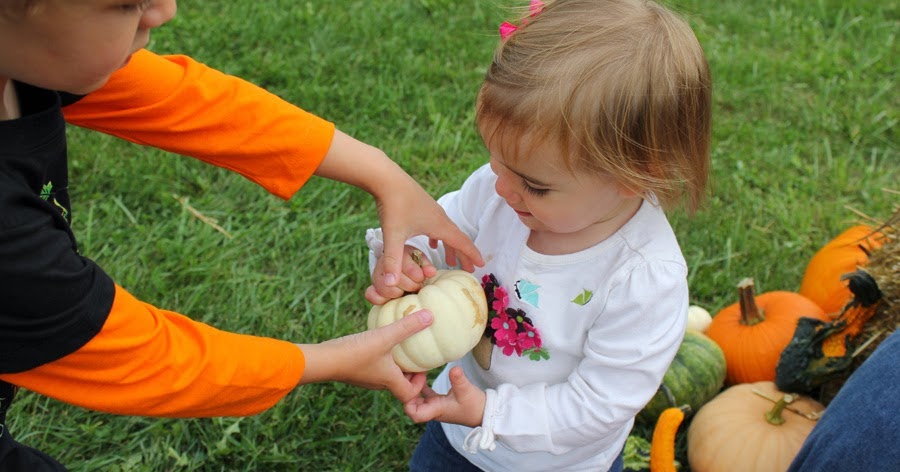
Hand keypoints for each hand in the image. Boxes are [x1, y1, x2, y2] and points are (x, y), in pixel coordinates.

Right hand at [297, 309, 433, 402]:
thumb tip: (431, 316)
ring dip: (396, 365)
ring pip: (386, 376)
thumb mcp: (384, 336)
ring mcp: (365, 378)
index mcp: (389, 380)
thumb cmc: (355, 352)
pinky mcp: (355, 370)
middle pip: (399, 385)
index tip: (423, 368)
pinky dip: (382, 359)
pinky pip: (374, 368)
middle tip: (415, 356)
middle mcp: (378, 383)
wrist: (323, 360)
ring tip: (399, 347)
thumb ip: (407, 326)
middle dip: (410, 373)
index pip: (409, 394)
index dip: (420, 384)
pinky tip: (379, 341)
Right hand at [366, 246, 436, 303]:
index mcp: (397, 250)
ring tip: (406, 290)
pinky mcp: (372, 284)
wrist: (398, 262)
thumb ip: (426, 266)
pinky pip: (370, 294)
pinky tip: (391, 299)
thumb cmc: (413, 262)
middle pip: (395, 279)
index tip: (421, 278)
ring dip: (398, 293)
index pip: (405, 264)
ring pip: (385, 288)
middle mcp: (383, 260)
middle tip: (417, 285)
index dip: (415, 274)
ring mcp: (376, 273)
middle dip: (410, 285)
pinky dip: (380, 299)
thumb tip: (431, 273)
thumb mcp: (421, 260)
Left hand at [373, 180, 482, 285]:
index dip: (472, 255)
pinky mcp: (423, 206)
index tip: (481, 266)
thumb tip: (390, 284)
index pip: (462, 242)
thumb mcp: (393, 235)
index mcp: (439, 224)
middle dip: (464, 254)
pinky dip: (438, 237)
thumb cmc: (392, 205)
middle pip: (457, 238)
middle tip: (469, 269)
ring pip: (447, 232)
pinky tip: (430, 243)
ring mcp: (432, 210)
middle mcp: (439, 217)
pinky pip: (436, 225)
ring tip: (450, 261)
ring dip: (451, 246)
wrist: (386, 177)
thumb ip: (393, 261)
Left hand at [403, 366, 485, 426]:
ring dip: (413, 386)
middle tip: (410, 373)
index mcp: (435, 410)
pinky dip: (421, 384)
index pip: (413, 414)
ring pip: (416, 398)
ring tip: (414, 370)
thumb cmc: (475, 406)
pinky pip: (424, 393)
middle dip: (407, 389)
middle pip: (410, 404)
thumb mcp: (466, 390)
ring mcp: (435, 405)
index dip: (408, 401)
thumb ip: (458, 380)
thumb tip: (454, 368)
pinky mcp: (439, 401)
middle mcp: (432, 409)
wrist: (484, 413)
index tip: (414, 384)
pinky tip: (422, 372)